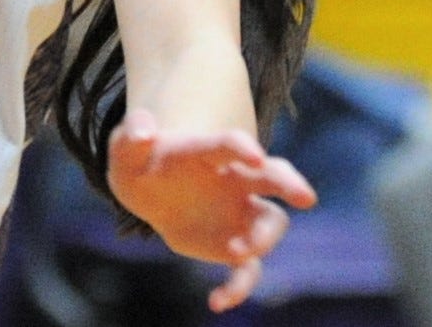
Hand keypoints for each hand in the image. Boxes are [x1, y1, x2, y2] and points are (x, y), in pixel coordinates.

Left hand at [108, 112, 315, 312]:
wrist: (148, 189)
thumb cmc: (141, 161)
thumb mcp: (126, 148)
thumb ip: (131, 135)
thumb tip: (143, 131)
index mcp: (208, 152)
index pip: (230, 144)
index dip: (242, 147)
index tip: (254, 154)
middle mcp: (235, 180)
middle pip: (271, 176)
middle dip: (289, 184)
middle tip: (305, 196)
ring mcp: (239, 213)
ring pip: (270, 224)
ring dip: (262, 238)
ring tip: (236, 251)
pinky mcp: (233, 246)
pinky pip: (247, 270)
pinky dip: (238, 288)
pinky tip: (216, 302)